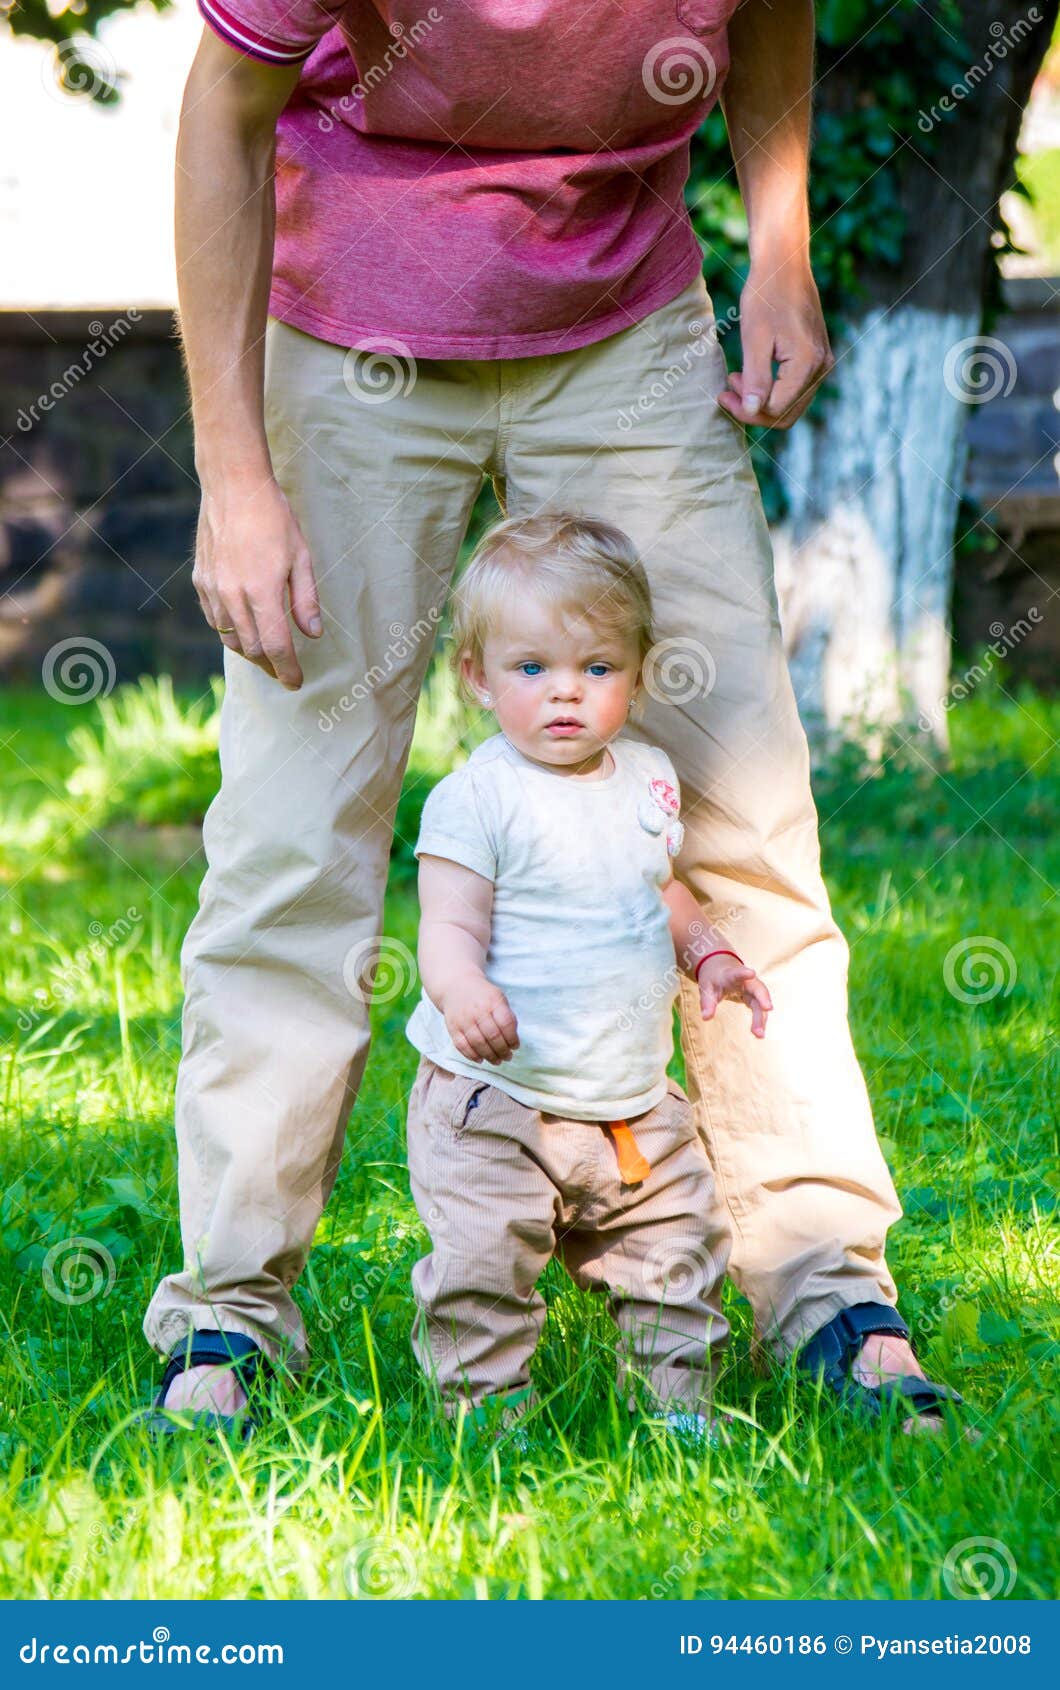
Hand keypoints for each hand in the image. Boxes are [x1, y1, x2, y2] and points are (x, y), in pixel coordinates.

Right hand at [192, 474, 322, 689]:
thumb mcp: (301, 556)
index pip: (276, 647)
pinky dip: (230, 631)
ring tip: (265, 655)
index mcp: (262, 591)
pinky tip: (243, 629)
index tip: (296, 682)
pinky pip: (214, 618)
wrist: (233, 486)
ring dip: (249, 651)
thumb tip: (313, 634)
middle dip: (270, 666)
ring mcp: (213, 589)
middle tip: (284, 671)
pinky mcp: (201, 580)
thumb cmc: (273, 517)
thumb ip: (306, 600)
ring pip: (230, 637)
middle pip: (252, 648)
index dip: (287, 670)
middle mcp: (233, 595)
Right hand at [442, 973, 519, 1064]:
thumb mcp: (498, 998)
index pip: (506, 1024)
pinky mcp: (453, 1027)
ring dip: (490, 1056)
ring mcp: (464, 1019)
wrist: (455, 986)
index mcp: (493, 1001)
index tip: (515, 1047)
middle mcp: (478, 1010)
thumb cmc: (482, 995)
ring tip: (497, 1061)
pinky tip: (480, 1059)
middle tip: (508, 1057)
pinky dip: (472, 1056)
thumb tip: (513, 1039)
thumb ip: (507, 1016)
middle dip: (503, 1051)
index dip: (513, 1039)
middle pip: (493, 1036)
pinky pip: (462, 1046)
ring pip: (478, 1043)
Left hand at [696, 954, 771, 1038]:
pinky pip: (760, 1009)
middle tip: (768, 1010)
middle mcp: (747, 981)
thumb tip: (706, 1018)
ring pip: (761, 1003)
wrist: (721, 970)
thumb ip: (707, 1003)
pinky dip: (760, 1020)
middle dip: (763, 1000)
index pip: (737, 973)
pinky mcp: (755, 997)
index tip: (751, 973)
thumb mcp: (706, 988)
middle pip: (757, 990)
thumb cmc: (714, 978)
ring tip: (759, 1035)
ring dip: (761, 1018)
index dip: (744, 973)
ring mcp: (753, 989)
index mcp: (732, 975)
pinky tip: (759, 1033)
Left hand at [716, 261, 833, 431]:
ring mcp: (823, 363)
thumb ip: (755, 379)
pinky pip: (795, 389)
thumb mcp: (754, 338)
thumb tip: (752, 412)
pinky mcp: (817, 358)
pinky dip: (772, 390)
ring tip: (736, 379)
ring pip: (791, 405)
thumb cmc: (766, 294)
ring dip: (762, 401)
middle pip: (786, 415)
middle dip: (753, 411)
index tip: (722, 392)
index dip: (745, 410)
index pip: (775, 410)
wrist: (785, 263)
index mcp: (807, 364)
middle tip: (727, 392)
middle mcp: (821, 368)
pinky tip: (751, 373)